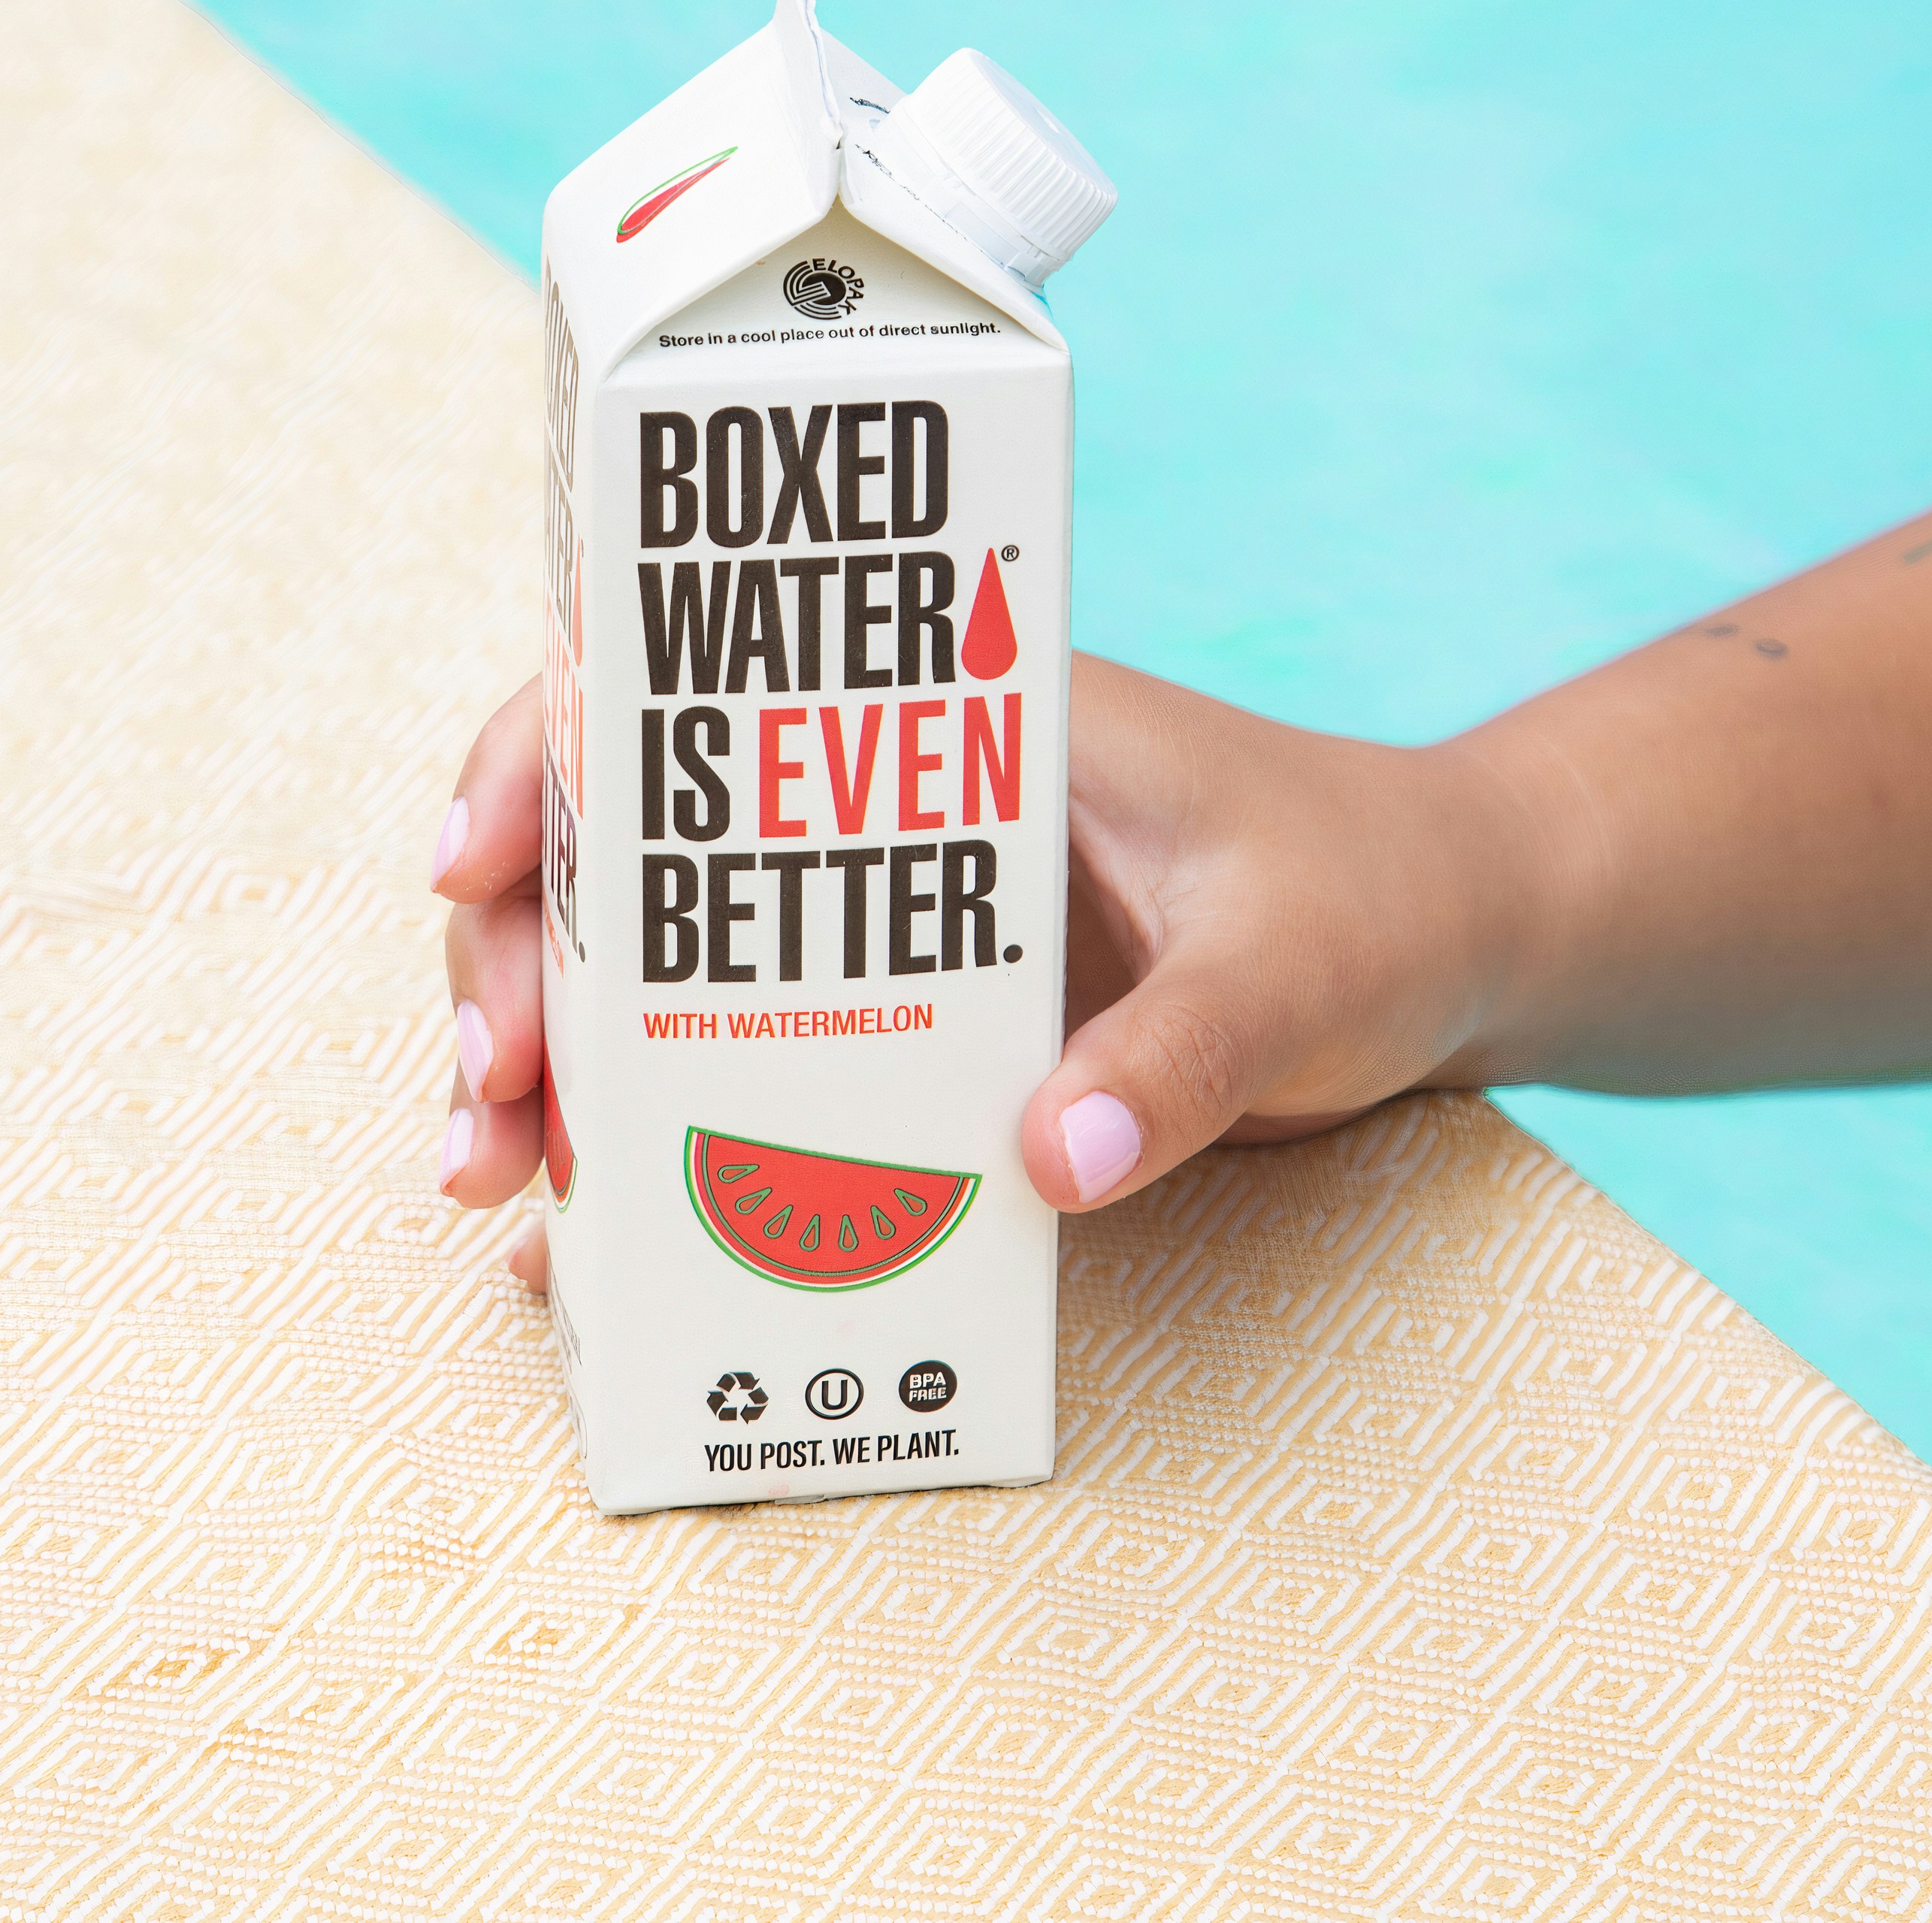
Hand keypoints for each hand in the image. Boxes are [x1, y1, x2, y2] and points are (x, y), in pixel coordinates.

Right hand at [426, 657, 1535, 1283]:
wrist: (1455, 934)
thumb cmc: (1376, 893)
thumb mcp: (1299, 963)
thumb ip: (1187, 1055)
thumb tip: (1054, 1159)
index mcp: (948, 713)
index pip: (695, 687)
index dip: (552, 758)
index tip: (476, 861)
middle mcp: (880, 805)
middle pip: (627, 847)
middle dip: (521, 962)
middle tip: (490, 1103)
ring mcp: (878, 919)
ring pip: (653, 965)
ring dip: (558, 1067)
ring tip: (504, 1192)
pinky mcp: (905, 1025)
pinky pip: (741, 1068)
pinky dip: (652, 1142)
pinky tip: (589, 1244)